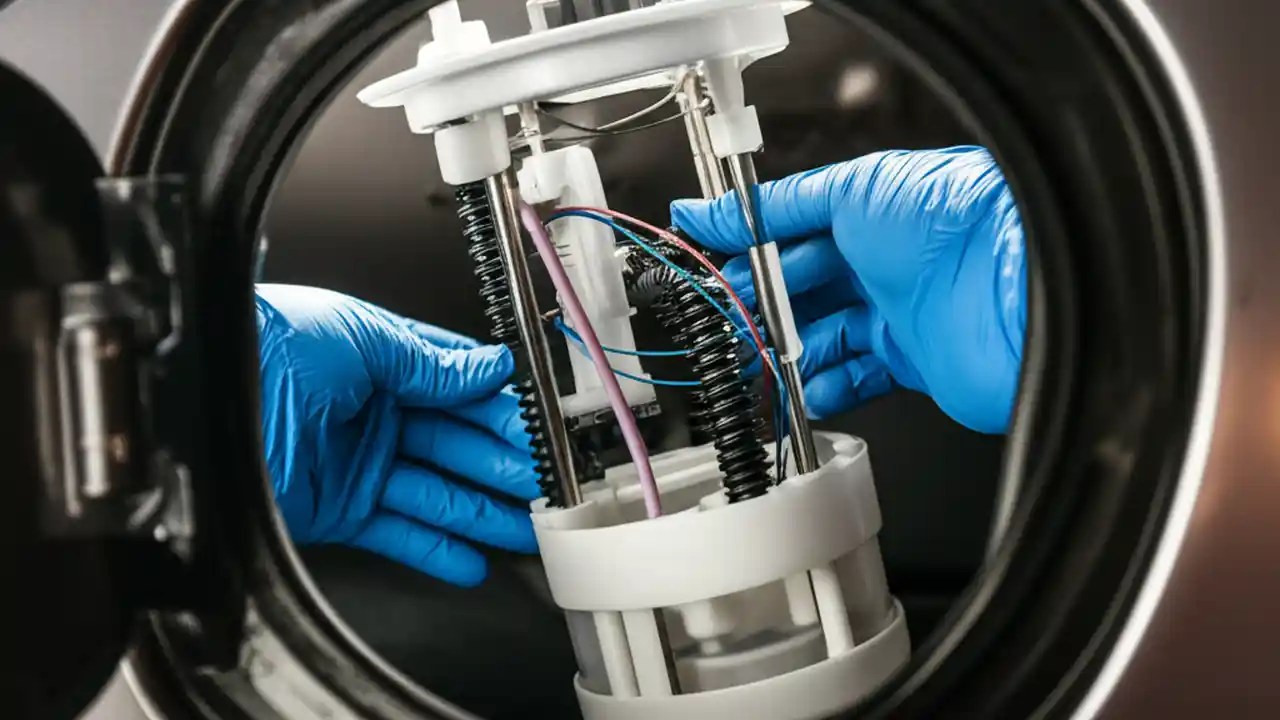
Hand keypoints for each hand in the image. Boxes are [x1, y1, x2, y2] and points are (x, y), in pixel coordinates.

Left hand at [256, 284, 538, 585]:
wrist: (201, 396)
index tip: (540, 427)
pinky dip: (436, 549)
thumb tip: (489, 367)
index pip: (459, 386)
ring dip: (484, 511)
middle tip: (547, 484)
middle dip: (504, 464)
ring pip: (438, 491)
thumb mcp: (362, 338)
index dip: (502, 409)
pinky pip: (399, 533)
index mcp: (381, 359)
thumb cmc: (268, 345)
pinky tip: (472, 560)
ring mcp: (358, 462)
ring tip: (527, 527)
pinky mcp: (339, 510)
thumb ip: (430, 361)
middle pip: (456, 443)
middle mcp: (373, 410)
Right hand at [671, 146, 1024, 432]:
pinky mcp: (913, 361)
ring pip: (821, 336)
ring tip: (756, 362)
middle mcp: (882, 259)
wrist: (1018, 291)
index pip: (788, 228)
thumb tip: (710, 210)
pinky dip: (826, 387)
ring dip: (784, 351)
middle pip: (799, 287)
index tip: (705, 262)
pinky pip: (856, 377)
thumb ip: (778, 206)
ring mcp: (897, 311)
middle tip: (725, 318)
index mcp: (868, 210)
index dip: (744, 246)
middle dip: (758, 303)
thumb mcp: (852, 191)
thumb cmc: (955, 223)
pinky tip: (804, 389)